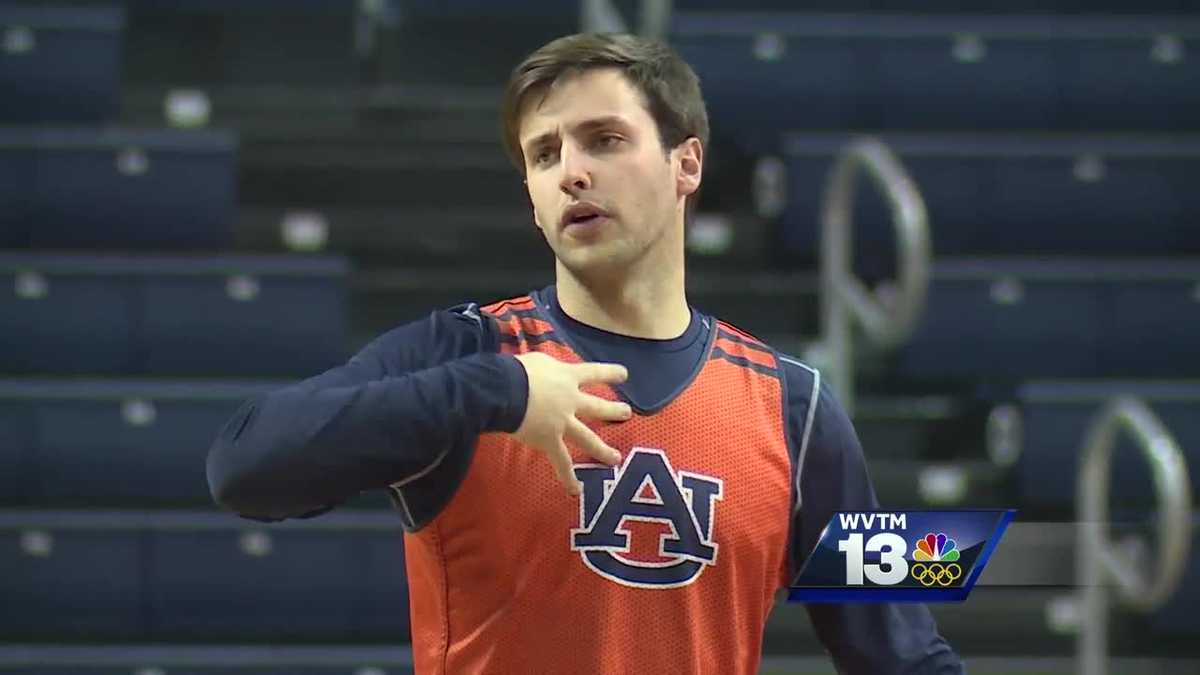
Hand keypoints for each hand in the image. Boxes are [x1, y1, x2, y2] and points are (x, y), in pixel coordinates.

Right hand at [512, 352, 632, 495]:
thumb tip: (546, 369)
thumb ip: (548, 366)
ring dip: (603, 450)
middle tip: (627, 413)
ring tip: (615, 458)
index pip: (594, 372)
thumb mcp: (538, 361)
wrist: (506, 389)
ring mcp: (563, 423)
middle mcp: (570, 400)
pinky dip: (568, 477)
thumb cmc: (516, 370)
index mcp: (568, 377)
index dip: (610, 373)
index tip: (625, 375)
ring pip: (588, 439)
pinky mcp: (550, 440)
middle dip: (613, 411)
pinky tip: (576, 490)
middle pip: (597, 406)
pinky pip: (561, 462)